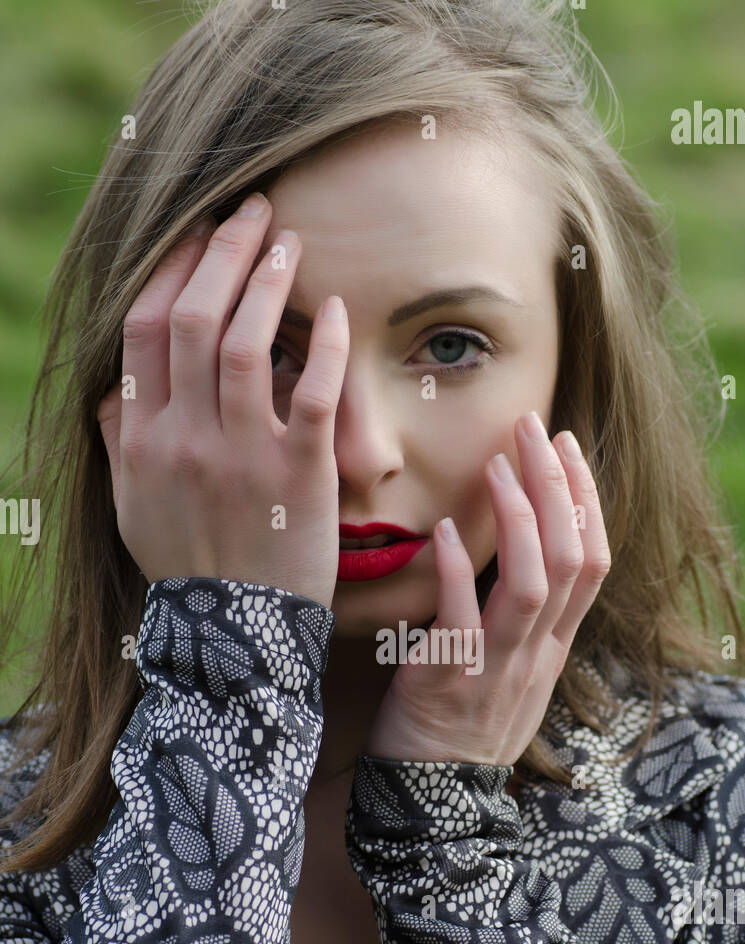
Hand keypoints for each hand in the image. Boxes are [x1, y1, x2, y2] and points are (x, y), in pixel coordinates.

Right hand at [96, 193, 348, 608]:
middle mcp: (186, 439)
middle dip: (223, 252)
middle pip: (197, 319)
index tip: (199, 235)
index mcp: (143, 440)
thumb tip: (115, 386)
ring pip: (249, 343)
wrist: (237, 638)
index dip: (173, 270)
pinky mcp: (300, 476)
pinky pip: (314, 394)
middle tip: (253, 213)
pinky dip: (325, 346)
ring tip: (289, 243)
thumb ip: (121, 441)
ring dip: (269, 281)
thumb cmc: (189, 568)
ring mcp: (242, 456)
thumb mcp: (133, 508)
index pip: (148, 329)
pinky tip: (336, 313)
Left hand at [364, 414, 610, 764]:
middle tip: (535, 427)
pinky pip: (462, 620)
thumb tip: (516, 557)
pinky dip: (458, 572)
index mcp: (553, 648)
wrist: (433, 805)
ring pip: (534, 584)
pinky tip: (447, 532)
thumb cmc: (462, 730)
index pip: (593, 562)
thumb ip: (521, 621)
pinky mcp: (448, 683)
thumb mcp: (512, 676)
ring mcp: (497, 668)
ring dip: (521, 518)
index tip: (567, 447)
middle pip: (572, 559)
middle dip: (560, 486)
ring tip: (498, 464)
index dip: (587, 500)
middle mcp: (536, 654)